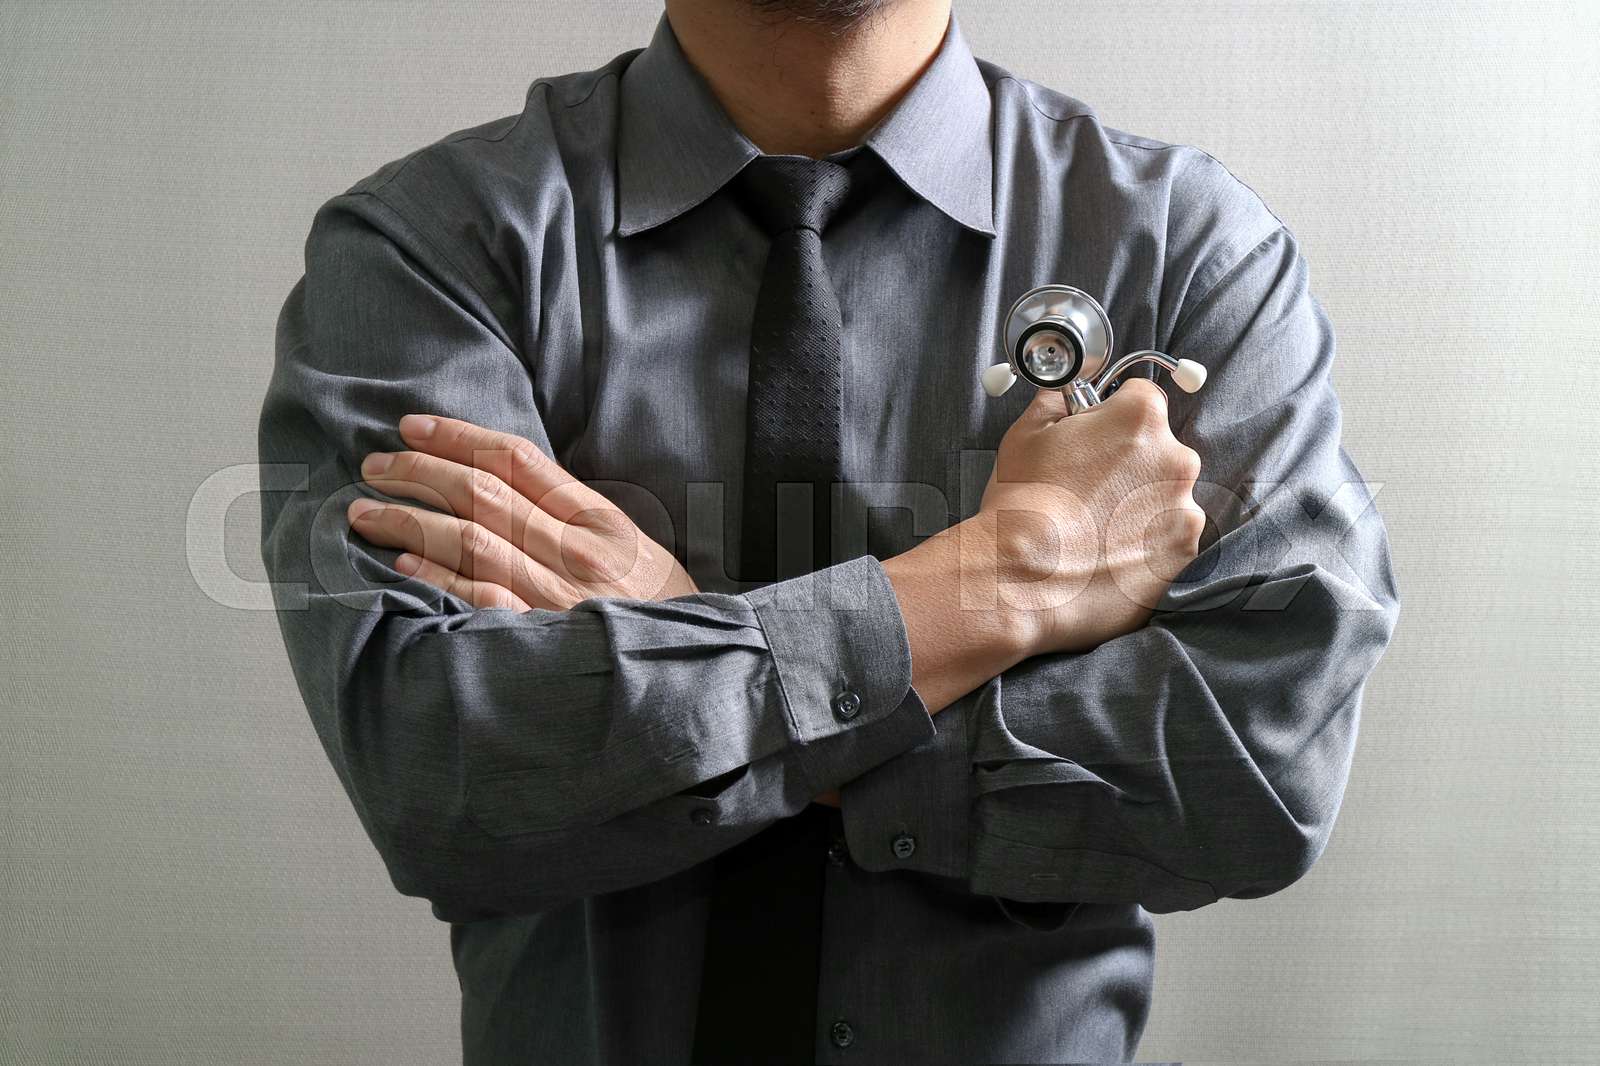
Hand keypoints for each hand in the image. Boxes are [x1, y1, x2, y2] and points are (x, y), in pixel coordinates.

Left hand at [347, 414, 696, 609]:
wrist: (693, 673)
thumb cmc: (661, 609)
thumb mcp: (637, 547)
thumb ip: (579, 516)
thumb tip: (508, 482)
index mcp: (601, 520)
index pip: (518, 461)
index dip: (459, 436)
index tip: (413, 426)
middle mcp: (577, 552)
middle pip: (483, 493)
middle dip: (420, 471)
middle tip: (375, 464)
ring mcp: (557, 597)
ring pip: (470, 539)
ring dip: (409, 520)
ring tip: (366, 510)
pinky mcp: (539, 639)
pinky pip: (476, 599)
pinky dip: (434, 578)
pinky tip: (401, 565)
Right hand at [979, 378, 1205, 654]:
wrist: (1024, 580)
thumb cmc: (1022, 505)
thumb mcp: (1027, 433)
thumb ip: (1058, 400)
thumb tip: (1068, 387)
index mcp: (1140, 418)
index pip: (1141, 396)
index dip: (1112, 414)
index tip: (1097, 436)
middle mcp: (1175, 458)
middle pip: (1159, 448)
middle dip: (1130, 462)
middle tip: (1088, 488)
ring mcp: (1184, 509)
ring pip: (1165, 495)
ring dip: (1139, 504)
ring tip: (1095, 525)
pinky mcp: (1183, 554)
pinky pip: (1168, 537)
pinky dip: (1145, 542)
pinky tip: (1107, 550)